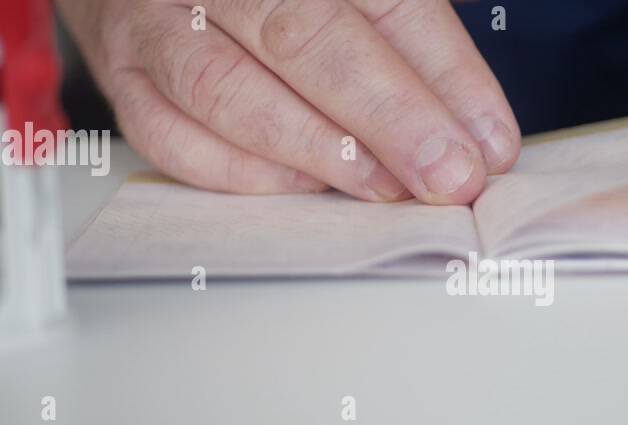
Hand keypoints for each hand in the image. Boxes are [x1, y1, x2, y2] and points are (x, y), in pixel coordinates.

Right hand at [57, 0, 520, 203]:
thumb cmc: (283, 1)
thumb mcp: (360, 3)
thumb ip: (419, 57)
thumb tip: (481, 141)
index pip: (384, 2)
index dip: (443, 77)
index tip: (488, 146)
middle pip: (306, 39)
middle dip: (391, 118)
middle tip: (447, 177)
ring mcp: (159, 24)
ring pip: (232, 92)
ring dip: (322, 153)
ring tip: (387, 190)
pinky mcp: (126, 80)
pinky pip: (175, 139)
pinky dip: (248, 175)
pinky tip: (305, 190)